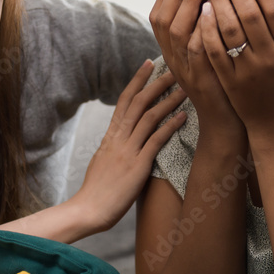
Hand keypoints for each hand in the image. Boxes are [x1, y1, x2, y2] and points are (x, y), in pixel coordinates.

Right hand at [76, 60, 186, 233]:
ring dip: (168, 101)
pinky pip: (156, 140)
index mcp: (110, 136)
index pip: (124, 100)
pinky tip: (183, 117)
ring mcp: (127, 150)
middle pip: (139, 103)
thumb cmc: (96, 190)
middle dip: (157, 83)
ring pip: (149, 117)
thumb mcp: (103, 160)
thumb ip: (115, 147)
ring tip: (185, 89)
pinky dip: (170, 126)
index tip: (148, 64)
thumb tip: (123, 140)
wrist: (88, 209)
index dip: (137, 81)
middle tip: (173, 69)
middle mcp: (118, 138)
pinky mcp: (137, 165)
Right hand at [150, 0, 239, 121]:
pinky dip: (202, 28)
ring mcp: (186, 71)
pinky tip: (212, 9)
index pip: (158, 16)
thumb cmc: (221, 84)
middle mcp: (173, 60)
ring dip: (187, 4)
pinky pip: (198, 50)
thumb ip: (201, 29)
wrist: (226, 123)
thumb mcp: (205, 54)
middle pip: (163, 20)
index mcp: (171, 53)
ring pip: (177, 32)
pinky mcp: (203, 79)